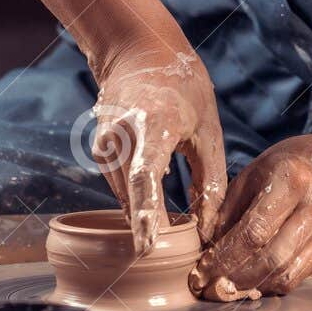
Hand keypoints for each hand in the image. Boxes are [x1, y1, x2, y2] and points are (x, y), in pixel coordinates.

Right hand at [90, 33, 225, 254]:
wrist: (139, 53)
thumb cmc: (184, 89)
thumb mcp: (209, 129)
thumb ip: (211, 180)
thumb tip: (208, 229)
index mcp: (152, 125)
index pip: (144, 178)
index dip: (145, 215)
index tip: (147, 248)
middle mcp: (120, 135)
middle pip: (131, 195)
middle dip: (149, 229)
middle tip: (174, 257)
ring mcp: (104, 143)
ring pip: (124, 196)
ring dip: (145, 218)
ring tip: (170, 234)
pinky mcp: (100, 151)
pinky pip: (120, 188)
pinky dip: (137, 201)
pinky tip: (155, 208)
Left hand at [188, 137, 311, 299]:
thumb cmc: (285, 168)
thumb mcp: (252, 175)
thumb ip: (227, 210)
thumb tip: (205, 248)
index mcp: (291, 180)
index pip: (254, 230)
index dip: (224, 256)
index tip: (201, 271)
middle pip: (272, 258)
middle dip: (235, 278)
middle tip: (209, 287)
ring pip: (287, 274)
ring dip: (252, 288)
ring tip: (227, 288)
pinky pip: (298, 277)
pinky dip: (271, 285)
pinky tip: (251, 283)